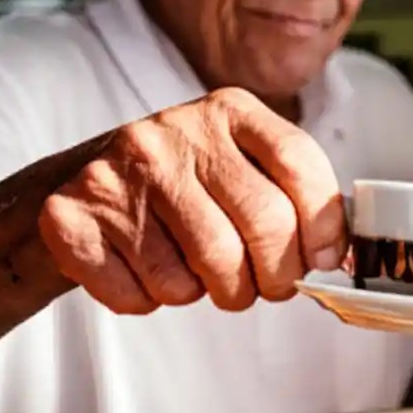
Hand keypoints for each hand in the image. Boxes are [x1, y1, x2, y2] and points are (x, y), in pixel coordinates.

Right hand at [39, 87, 342, 312]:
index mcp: (227, 111)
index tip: (321, 261)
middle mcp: (172, 132)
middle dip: (275, 277)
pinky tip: (143, 272)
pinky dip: (150, 301)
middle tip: (263, 286)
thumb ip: (290, 197)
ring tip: (196, 274)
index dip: (324, 227)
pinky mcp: (71, 217)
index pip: (300, 165)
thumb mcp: (237, 166)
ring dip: (210, 292)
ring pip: (205, 270)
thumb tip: (342, 256)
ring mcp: (118, 172)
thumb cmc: (180, 188)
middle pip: (264, 225)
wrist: (75, 187)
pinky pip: (142, 293)